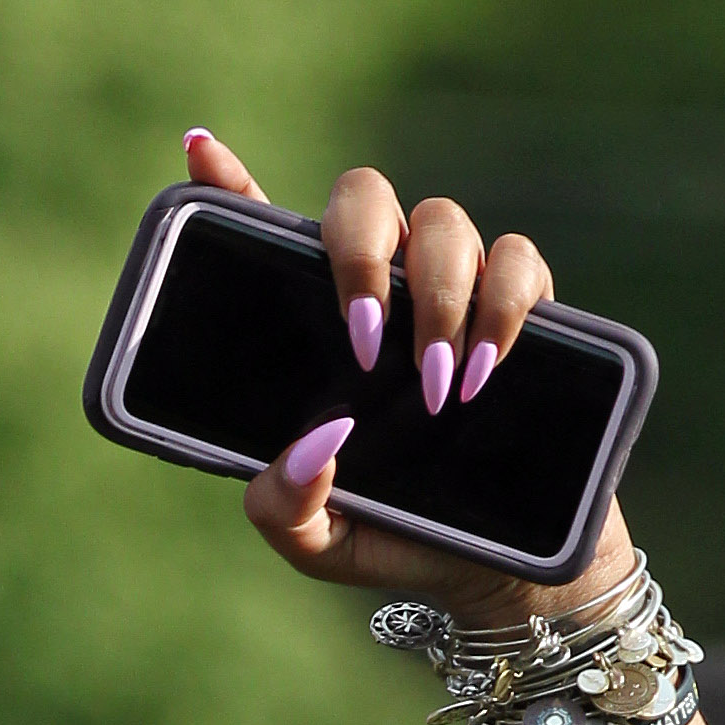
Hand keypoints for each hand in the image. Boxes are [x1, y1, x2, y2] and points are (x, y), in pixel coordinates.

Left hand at [184, 134, 630, 626]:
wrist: (498, 571)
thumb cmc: (392, 539)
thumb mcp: (317, 540)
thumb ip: (285, 503)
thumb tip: (317, 441)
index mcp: (312, 328)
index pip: (264, 232)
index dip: (228, 183)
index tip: (201, 153)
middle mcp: (380, 289)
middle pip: (365, 199)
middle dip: (361, 254)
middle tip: (367, 342)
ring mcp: (452, 289)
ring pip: (444, 223)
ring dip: (440, 296)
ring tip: (438, 386)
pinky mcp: (523, 308)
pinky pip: (517, 261)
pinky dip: (504, 307)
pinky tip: (486, 372)